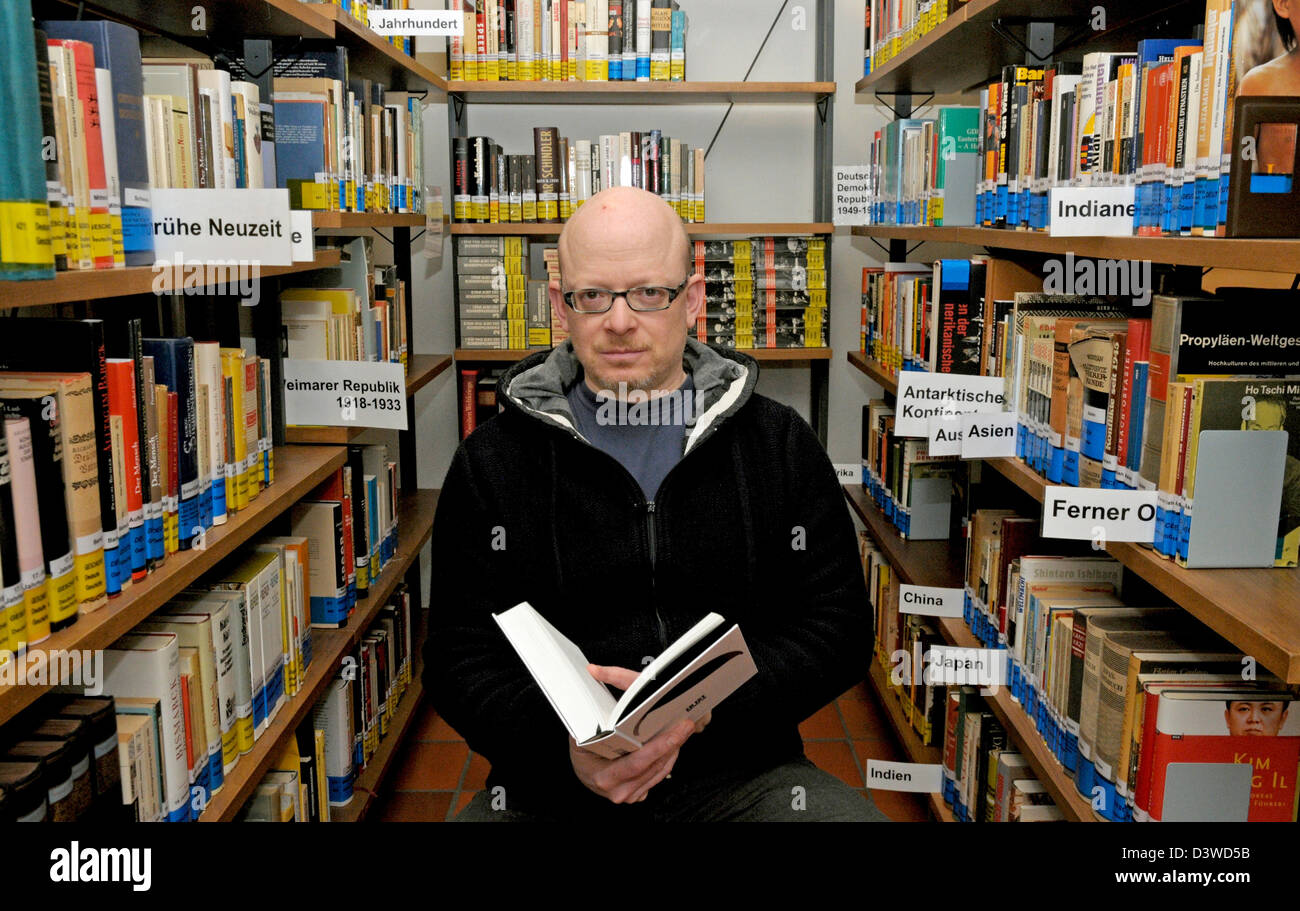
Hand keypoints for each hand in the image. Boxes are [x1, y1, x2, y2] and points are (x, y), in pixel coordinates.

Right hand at [568, 664, 695, 803]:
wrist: (581, 769)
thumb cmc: (583, 747)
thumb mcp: (585, 723)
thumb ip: (595, 698)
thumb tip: (594, 670)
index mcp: (603, 777)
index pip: (638, 762)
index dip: (661, 745)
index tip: (678, 728)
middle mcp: (617, 791)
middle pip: (654, 766)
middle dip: (673, 743)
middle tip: (687, 724)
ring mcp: (628, 795)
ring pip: (660, 772)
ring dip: (673, 750)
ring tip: (682, 730)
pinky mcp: (637, 794)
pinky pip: (657, 776)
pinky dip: (666, 758)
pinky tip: (671, 744)